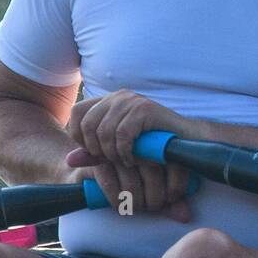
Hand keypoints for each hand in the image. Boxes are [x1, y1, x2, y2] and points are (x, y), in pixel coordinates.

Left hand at [65, 91, 195, 219]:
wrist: (188, 141)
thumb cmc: (154, 146)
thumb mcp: (118, 149)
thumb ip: (94, 153)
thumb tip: (69, 160)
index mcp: (109, 101)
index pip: (77, 113)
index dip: (79, 136)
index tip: (95, 152)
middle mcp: (119, 96)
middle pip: (88, 124)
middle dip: (96, 149)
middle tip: (113, 160)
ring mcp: (132, 101)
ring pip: (103, 132)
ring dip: (113, 153)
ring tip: (126, 161)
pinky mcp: (145, 109)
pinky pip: (122, 134)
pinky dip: (125, 152)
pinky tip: (134, 159)